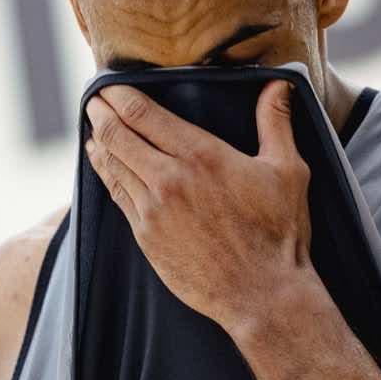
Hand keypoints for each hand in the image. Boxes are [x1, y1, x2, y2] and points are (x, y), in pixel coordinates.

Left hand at [82, 78, 320, 334]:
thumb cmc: (279, 234)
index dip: (118, 96)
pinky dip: (106, 173)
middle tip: (93, 99)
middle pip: (117, 135)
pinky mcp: (145, 236)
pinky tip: (102, 163)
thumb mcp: (287, 172)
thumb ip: (276, 123)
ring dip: (98, 141)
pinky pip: (117, 195)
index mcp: (201, 156)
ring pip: (112, 165)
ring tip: (93, 127)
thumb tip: (278, 83)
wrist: (262, 295)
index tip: (108, 85)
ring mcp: (153, 210)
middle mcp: (169, 179)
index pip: (142, 114)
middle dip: (101, 113)